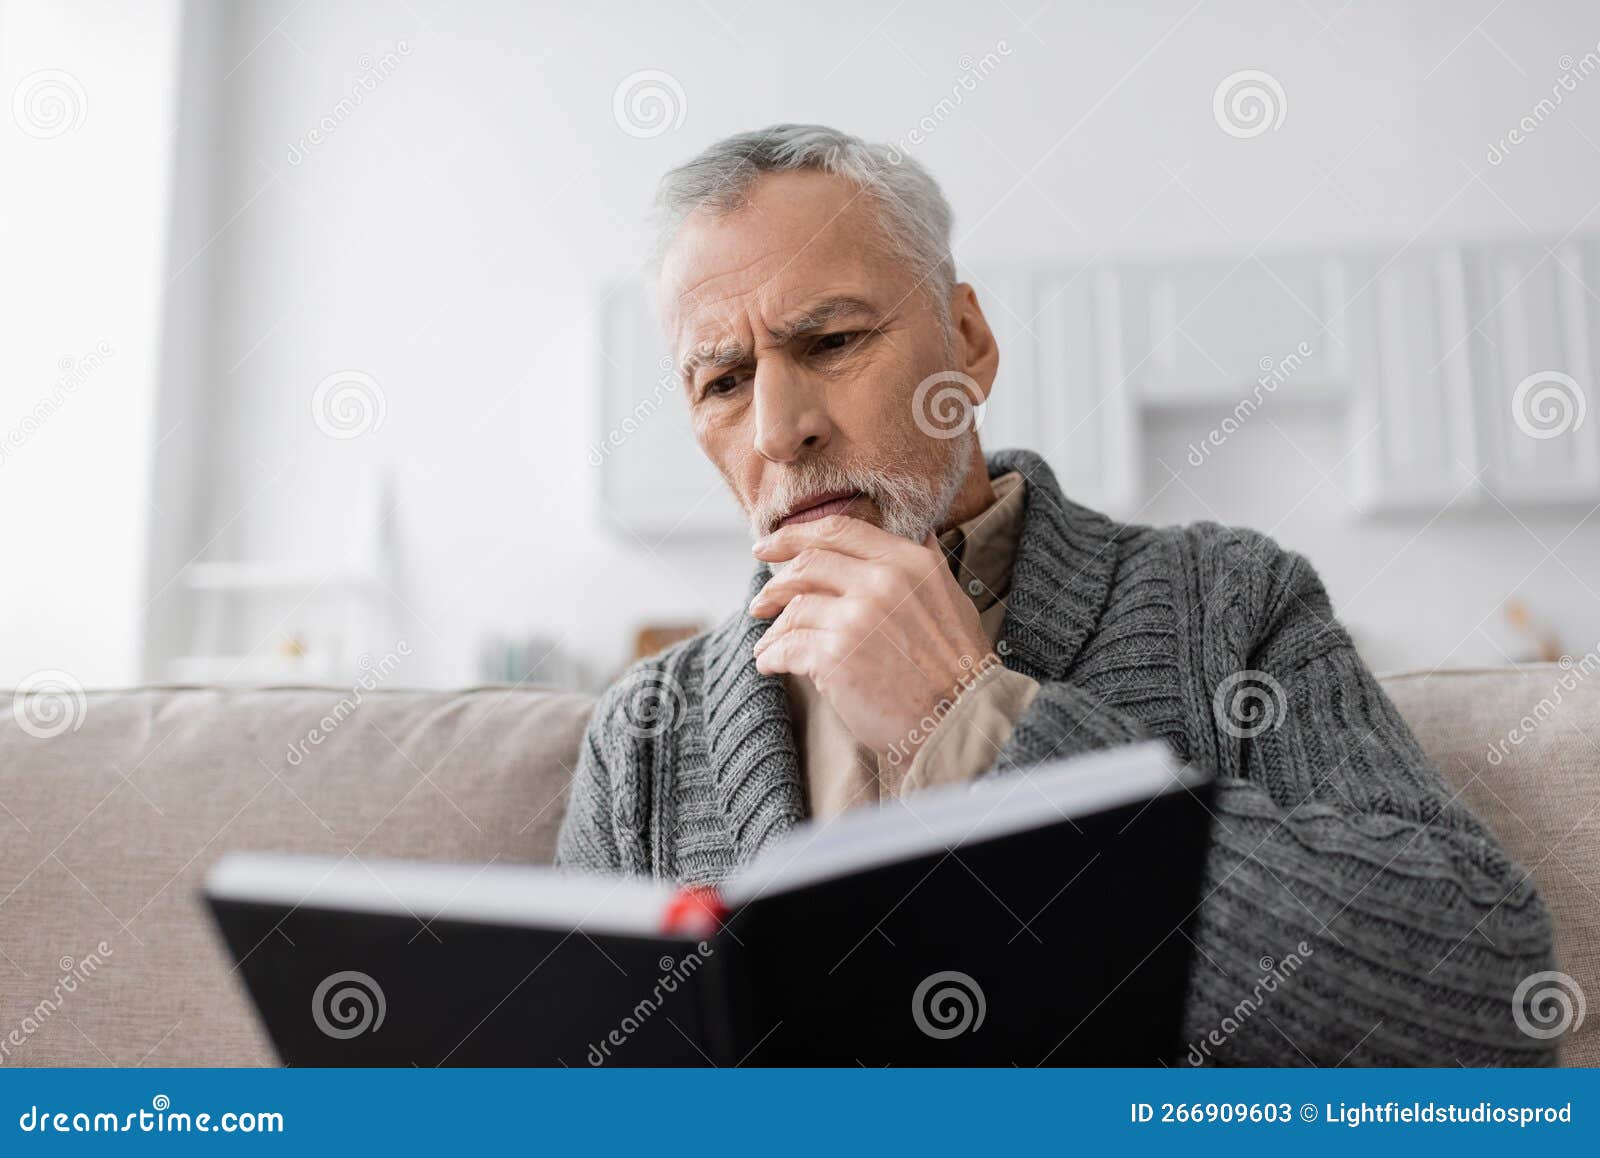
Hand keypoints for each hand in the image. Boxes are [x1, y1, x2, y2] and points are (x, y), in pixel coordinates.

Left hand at [748, 515, 996, 760]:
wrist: (960, 719)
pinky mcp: (835, 656)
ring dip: (773, 628)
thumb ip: (927, 564)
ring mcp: (856, 618)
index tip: (769, 547)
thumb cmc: (957, 667)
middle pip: (807, 563)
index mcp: (908, 562)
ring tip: (768, 643)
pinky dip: (771, 656)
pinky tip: (769, 665)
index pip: (839, 531)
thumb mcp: (951, 599)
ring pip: (794, 608)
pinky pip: (787, 646)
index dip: (795, 535)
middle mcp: (881, 581)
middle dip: (775, 582)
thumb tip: (920, 532)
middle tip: (761, 600)